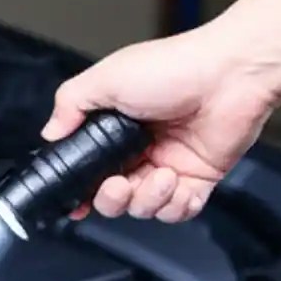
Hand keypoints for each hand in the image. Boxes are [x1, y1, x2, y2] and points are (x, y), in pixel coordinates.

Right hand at [42, 30, 277, 222]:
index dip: (81, 192)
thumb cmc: (175, 69)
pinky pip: (178, 212)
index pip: (89, 172)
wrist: (231, 75)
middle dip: (111, 201)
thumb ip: (70, 105)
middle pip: (113, 199)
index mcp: (115, 130)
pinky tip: (177, 183)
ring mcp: (169, 167)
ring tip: (162, 175)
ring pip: (144, 209)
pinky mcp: (198, 179)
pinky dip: (175, 207)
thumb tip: (49, 133)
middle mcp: (140, 152)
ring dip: (148, 200)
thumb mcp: (106, 78)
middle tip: (118, 185)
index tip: (76, 203)